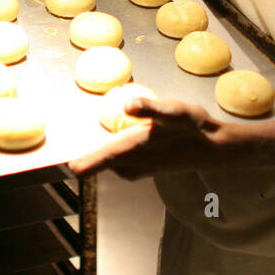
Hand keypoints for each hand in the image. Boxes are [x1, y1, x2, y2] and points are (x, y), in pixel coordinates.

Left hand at [68, 97, 236, 180]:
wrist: (213, 147)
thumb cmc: (192, 127)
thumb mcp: (173, 112)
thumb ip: (149, 108)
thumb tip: (128, 105)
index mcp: (128, 151)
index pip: (89, 162)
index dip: (74, 158)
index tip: (61, 153)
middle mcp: (126, 165)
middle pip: (92, 161)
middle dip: (81, 151)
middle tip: (70, 137)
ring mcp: (132, 169)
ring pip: (105, 160)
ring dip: (97, 150)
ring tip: (94, 135)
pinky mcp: (138, 167)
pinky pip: (116, 159)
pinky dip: (110, 150)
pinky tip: (120, 136)